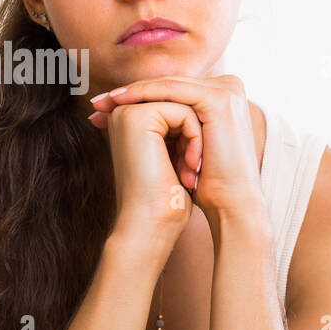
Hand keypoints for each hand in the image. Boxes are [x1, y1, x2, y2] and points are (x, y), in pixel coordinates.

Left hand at [89, 74, 265, 235]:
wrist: (230, 203)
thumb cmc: (207, 182)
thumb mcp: (185, 145)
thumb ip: (170, 123)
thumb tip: (133, 115)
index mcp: (224, 97)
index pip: (174, 90)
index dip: (138, 97)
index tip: (105, 109)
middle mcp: (229, 87)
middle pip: (170, 85)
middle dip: (130, 94)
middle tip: (97, 104)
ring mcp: (227, 91)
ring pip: (169, 85)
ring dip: (133, 92)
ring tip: (104, 104)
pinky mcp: (219, 99)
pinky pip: (173, 90)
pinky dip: (144, 94)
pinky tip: (121, 102)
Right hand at [94, 97, 202, 251]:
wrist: (152, 224)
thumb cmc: (167, 199)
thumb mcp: (176, 155)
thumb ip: (181, 129)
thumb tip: (204, 113)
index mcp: (131, 120)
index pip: (181, 108)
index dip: (193, 137)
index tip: (188, 169)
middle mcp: (126, 112)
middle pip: (184, 105)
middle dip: (194, 138)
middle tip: (189, 172)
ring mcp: (128, 111)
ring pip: (186, 108)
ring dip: (197, 141)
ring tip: (189, 173)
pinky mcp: (137, 116)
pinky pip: (185, 113)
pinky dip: (196, 141)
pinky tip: (190, 169)